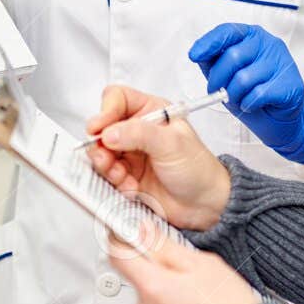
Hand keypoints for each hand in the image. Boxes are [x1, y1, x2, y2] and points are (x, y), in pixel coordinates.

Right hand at [86, 85, 230, 230]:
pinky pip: (107, 175)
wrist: (204, 204)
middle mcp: (138, 130)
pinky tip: (130, 187)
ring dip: (106, 166)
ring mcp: (131, 153)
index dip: (105, 111)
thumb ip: (139, 134)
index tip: (99, 129)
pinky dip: (114, 182)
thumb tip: (109, 132)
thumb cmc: (198, 169)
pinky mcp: (127, 174)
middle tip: (106, 158)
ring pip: (101, 152)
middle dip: (101, 145)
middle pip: (103, 128)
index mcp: (152, 112)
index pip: (117, 99)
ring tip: (120, 175)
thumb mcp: (171, 144)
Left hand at [111, 236, 257, 303]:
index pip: (118, 256)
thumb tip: (141, 230)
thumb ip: (164, 246)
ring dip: (164, 297)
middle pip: (138, 280)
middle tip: (188, 276)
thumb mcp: (201, 264)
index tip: (131, 236)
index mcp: (152, 287)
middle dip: (158, 274)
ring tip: (196, 301)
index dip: (123, 241)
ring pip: (148, 302)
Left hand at [188, 23, 303, 163]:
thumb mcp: (226, 74)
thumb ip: (213, 61)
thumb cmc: (251, 93)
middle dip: (218, 79)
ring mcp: (282, 63)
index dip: (209, 43)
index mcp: (252, 36)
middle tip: (217, 92)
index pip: (228, 31)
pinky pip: (258, 95)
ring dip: (234, 95)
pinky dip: (248, 104)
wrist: (278, 119)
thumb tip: (197, 54)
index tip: (194, 55)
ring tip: (239, 99)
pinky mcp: (290, 85)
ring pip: (244, 79)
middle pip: (233, 56)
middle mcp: (269, 44)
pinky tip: (252, 105)